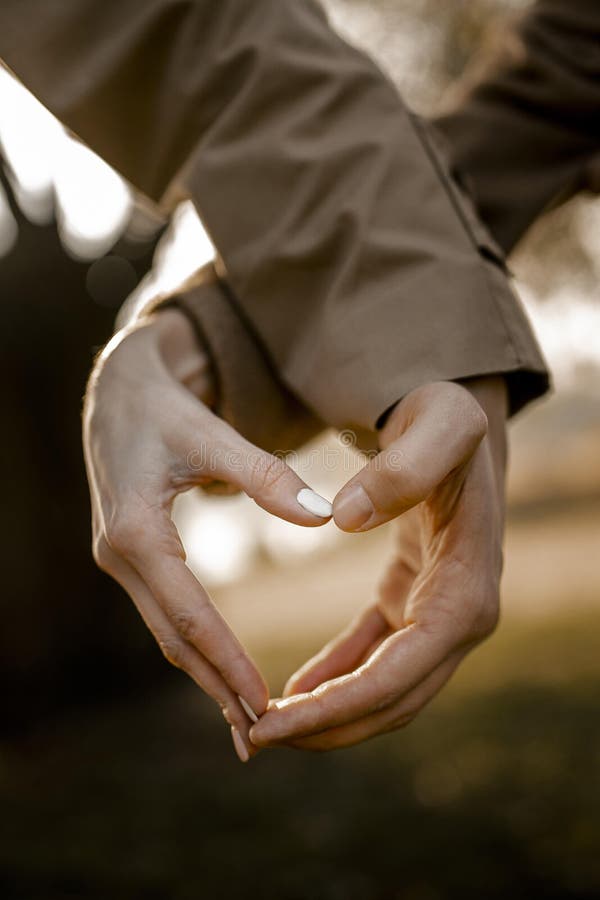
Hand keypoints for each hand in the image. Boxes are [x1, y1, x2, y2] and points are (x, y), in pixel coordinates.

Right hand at [83, 307, 331, 760]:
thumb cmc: (165, 406)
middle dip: (214, 687)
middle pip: (173, 637)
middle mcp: (118, 554)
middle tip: (257, 738)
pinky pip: (165, 611)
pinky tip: (220, 668)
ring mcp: (118, 558)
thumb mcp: (211, 435)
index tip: (263, 703)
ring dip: (203, 674)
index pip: (189, 614)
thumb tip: (322, 514)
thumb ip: (265, 474)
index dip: (227, 661)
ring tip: (244, 719)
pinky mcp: (130, 554)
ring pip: (166, 630)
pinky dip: (194, 644)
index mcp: (136, 530)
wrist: (115, 388)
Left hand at [249, 378, 506, 749]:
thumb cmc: (449, 418)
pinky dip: (337, 680)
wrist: (458, 422)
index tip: (274, 720)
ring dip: (328, 715)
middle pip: (394, 700)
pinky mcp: (415, 603)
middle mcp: (463, 615)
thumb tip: (343, 520)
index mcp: (467, 590)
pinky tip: (295, 692)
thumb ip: (402, 467)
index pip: (400, 674)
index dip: (338, 707)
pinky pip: (376, 657)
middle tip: (254, 738)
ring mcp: (440, 613)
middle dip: (327, 728)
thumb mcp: (438, 423)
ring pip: (386, 691)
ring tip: (264, 725)